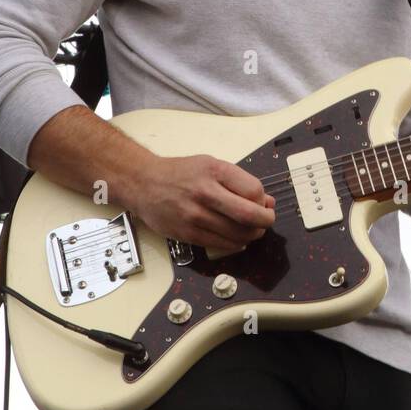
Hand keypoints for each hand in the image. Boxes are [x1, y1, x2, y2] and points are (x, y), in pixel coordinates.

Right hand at [123, 154, 275, 253]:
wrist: (144, 183)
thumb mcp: (211, 165)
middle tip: (266, 221)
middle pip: (248, 215)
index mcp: (214, 171)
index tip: (264, 203)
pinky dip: (235, 244)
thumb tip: (266, 201)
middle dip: (265, 221)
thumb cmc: (179, 173)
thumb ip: (238, 182)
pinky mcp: (187, 233)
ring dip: (252, 235)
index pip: (253, 190)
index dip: (264, 200)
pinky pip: (220, 244)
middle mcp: (205, 192)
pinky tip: (237, 238)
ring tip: (252, 230)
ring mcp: (195, 215)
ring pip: (237, 234)